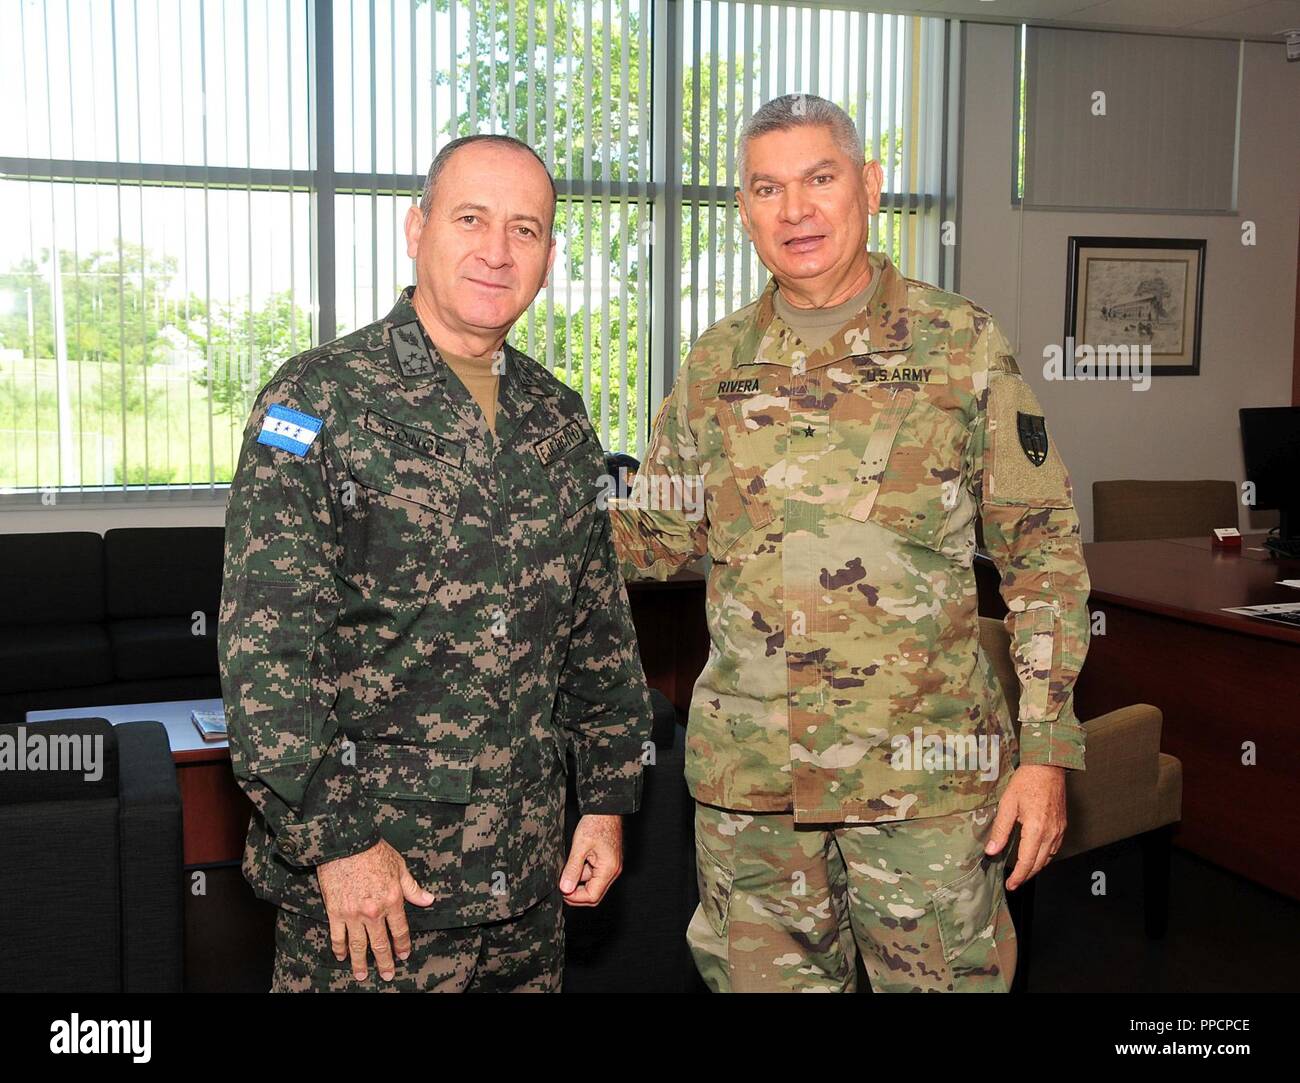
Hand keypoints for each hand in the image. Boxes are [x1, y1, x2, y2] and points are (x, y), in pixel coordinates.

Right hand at [316, 839, 433, 982]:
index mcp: (392, 900)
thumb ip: (413, 888)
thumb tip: (429, 900)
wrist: (346, 843)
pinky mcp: (335, 912)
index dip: (402, 945)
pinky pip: (337, 936)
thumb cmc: (374, 851)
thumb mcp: (400, 867)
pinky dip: (340, 949)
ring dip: (361, 963)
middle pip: (380, 943)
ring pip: (358, 945)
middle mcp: (373, 912)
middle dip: (384, 961)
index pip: (400, 930)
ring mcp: (353, 914)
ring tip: (362, 975)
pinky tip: (342, 957)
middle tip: (387, 975)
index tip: (403, 955)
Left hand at [559, 814, 622, 905]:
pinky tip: (574, 862)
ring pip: (592, 883)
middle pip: (594, 894)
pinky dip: (583, 872)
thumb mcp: (580, 846)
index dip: (575, 897)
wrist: (606, 809)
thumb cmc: (596, 823)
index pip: (592, 896)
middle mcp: (613, 871)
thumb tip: (565, 888)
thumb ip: (573, 869)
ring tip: (566, 868)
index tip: (562, 891)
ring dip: (578, 880)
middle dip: (577, 894)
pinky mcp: (607, 861)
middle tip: (562, 886)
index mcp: (608, 869)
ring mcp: (611, 866)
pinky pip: (594, 874)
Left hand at [985, 764, 1066, 890]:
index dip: (1018, 876)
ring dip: (1035, 868)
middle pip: (1039, 864)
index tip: (1010, 885)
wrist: (1048, 767)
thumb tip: (992, 850)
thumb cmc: (1027, 782)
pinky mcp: (1062, 826)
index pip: (1026, 861)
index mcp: (1036, 829)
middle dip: (1026, 876)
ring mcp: (1059, 830)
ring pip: (1048, 858)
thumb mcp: (1007, 804)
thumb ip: (1000, 830)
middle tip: (1014, 883)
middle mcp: (1051, 833)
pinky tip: (1036, 856)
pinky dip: (1044, 857)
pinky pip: (1054, 849)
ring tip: (1022, 872)